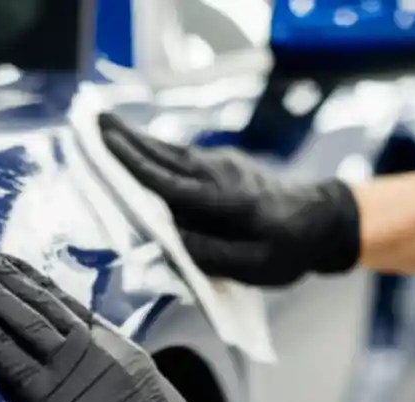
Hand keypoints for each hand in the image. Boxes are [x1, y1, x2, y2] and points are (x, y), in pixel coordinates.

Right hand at [99, 113, 361, 285]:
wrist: (322, 220)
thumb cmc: (288, 249)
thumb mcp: (255, 265)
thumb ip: (212, 254)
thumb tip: (170, 241)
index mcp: (224, 202)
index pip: (169, 181)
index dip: (134, 165)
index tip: (104, 145)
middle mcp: (219, 175)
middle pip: (164, 157)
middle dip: (126, 140)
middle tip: (92, 122)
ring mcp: (222, 165)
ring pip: (171, 152)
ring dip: (137, 140)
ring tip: (105, 127)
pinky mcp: (223, 166)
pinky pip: (181, 157)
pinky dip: (155, 149)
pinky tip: (139, 146)